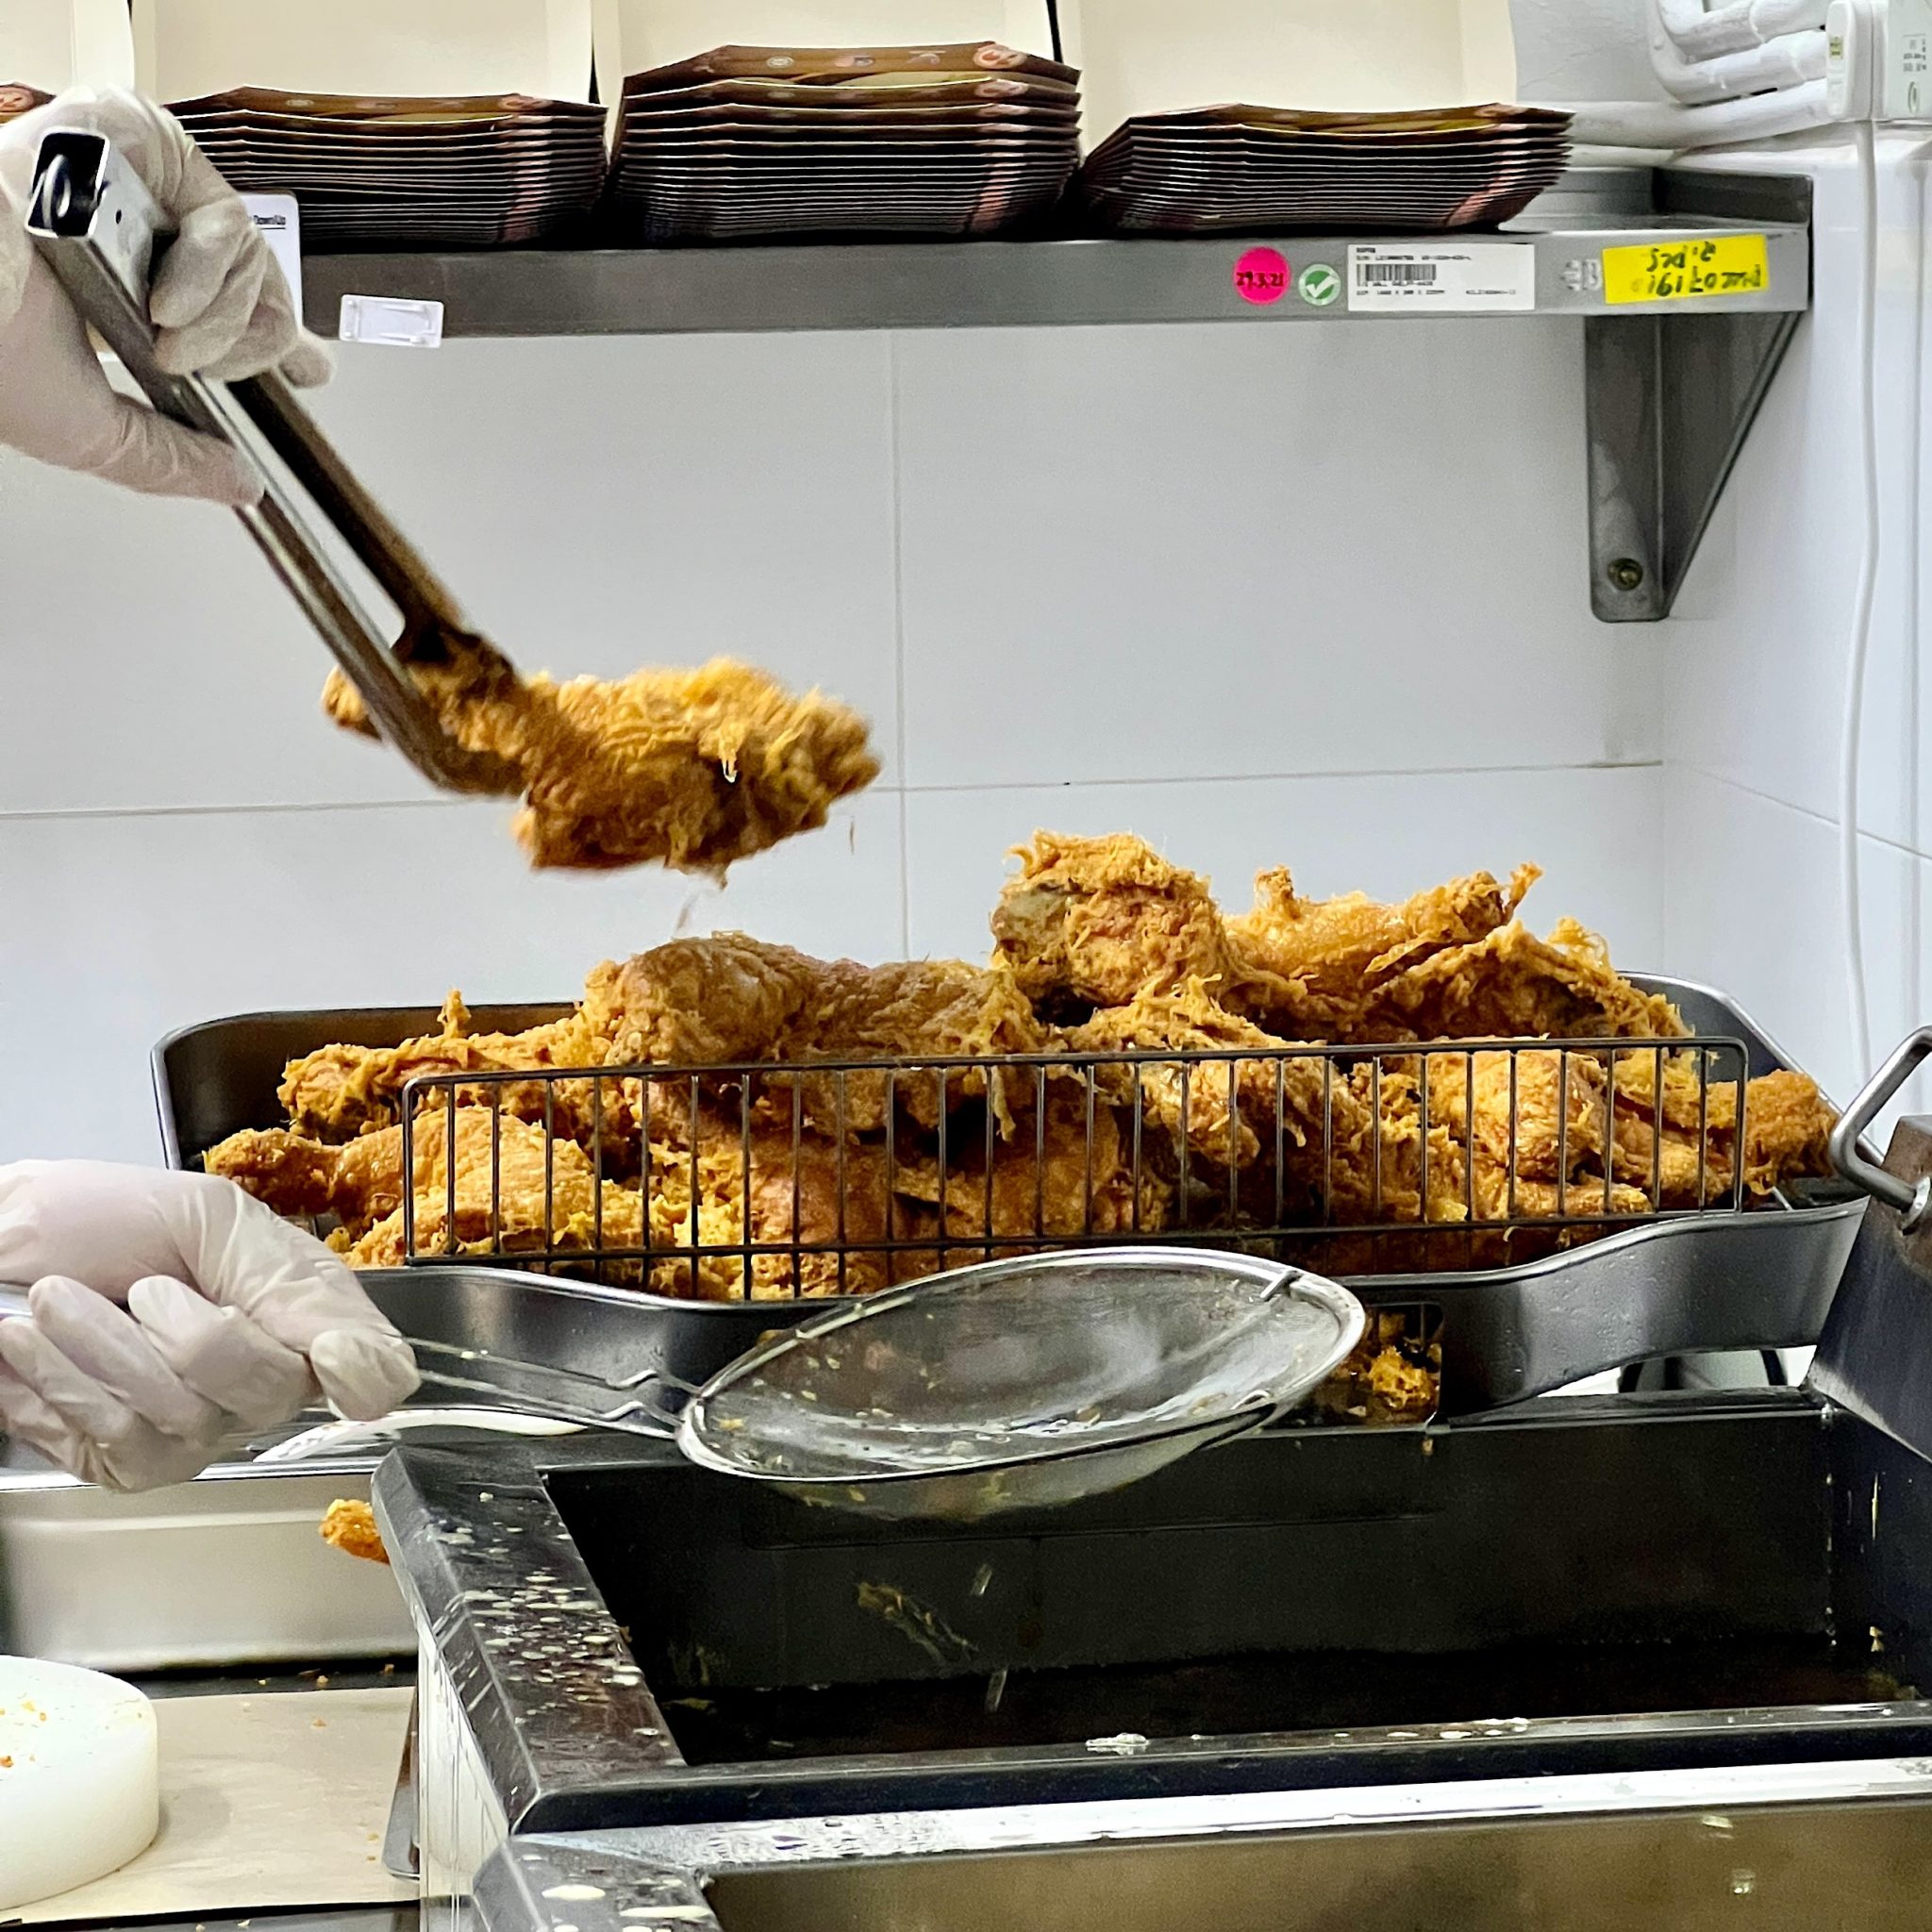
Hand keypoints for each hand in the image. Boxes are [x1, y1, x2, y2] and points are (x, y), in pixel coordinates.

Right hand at [0, 86, 332, 505]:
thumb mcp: (96, 432)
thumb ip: (171, 460)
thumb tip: (239, 485)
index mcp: (114, 304)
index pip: (215, 315)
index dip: (270, 341)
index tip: (311, 369)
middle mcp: (129, 244)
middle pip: (252, 294)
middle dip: (245, 345)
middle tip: (191, 359)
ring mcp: (138, 192)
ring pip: (248, 264)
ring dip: (219, 319)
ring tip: (163, 330)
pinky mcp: (145, 144)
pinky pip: (229, 220)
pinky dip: (210, 272)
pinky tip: (167, 296)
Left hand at [0, 1161, 418, 1490]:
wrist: (9, 1245)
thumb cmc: (106, 1222)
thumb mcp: (211, 1219)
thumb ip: (289, 1283)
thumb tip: (367, 1365)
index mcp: (306, 1315)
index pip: (375, 1371)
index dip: (363, 1372)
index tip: (333, 1356)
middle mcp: (265, 1388)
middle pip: (263, 1391)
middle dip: (182, 1333)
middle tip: (138, 1286)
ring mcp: (198, 1434)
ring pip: (174, 1419)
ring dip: (96, 1349)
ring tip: (52, 1301)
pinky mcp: (124, 1464)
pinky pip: (110, 1447)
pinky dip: (57, 1388)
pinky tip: (35, 1350)